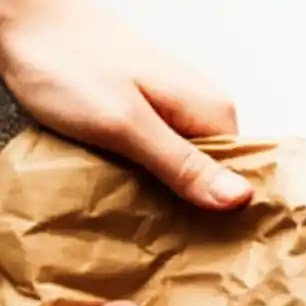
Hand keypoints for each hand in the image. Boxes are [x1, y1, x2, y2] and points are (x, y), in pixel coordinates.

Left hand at [0, 0, 251, 209]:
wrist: (22, 21)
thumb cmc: (66, 62)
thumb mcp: (124, 124)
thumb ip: (182, 165)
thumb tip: (240, 199)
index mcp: (213, 112)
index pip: (240, 180)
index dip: (222, 215)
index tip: (198, 241)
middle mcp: (203, 109)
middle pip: (213, 177)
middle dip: (188, 206)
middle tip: (155, 228)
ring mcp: (176, 108)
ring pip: (183, 169)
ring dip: (160, 192)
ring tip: (134, 208)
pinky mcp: (149, 110)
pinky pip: (159, 155)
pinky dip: (142, 174)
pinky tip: (121, 184)